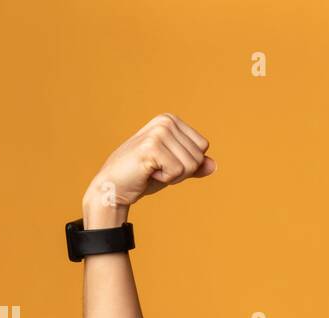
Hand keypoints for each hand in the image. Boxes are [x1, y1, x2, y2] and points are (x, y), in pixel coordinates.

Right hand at [81, 113, 214, 226]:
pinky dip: (165, 179)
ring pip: (190, 166)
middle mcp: (165, 121)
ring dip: (173, 176)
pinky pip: (178, 172)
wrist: (114, 186)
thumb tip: (214, 165)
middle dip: (181, 171)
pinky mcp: (152, 147)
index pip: (203, 147)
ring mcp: (158, 132)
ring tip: (152, 170)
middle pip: (199, 157)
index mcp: (171, 120)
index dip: (188, 163)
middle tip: (157, 169)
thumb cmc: (144, 176)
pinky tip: (148, 172)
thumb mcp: (174, 168)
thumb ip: (194, 166)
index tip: (165, 162)